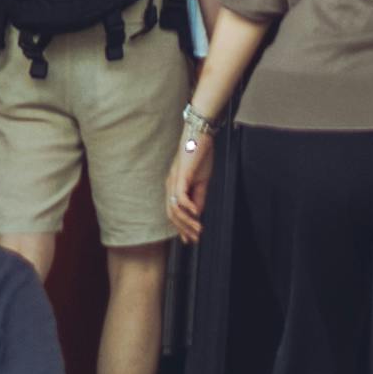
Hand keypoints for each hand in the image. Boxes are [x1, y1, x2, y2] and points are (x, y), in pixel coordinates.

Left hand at [165, 116, 215, 249]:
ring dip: (187, 222)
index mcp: (174, 187)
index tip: (190, 239)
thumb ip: (199, 197)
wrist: (200, 134)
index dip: (181, 227)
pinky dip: (188, 208)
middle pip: (172, 214)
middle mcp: (171, 186)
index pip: (174, 212)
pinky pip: (181, 197)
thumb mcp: (202, 180)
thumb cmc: (200, 154)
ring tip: (197, 230)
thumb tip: (197, 213)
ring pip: (175, 209)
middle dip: (183, 229)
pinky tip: (196, 214)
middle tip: (194, 239)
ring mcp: (174, 181)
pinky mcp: (181, 176)